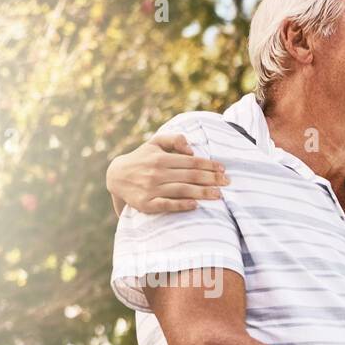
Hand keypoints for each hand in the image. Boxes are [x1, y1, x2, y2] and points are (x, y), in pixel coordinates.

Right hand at [106, 132, 228, 214]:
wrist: (115, 176)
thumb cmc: (142, 159)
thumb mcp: (154, 143)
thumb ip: (173, 139)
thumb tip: (191, 148)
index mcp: (161, 157)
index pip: (191, 162)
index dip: (209, 165)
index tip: (224, 169)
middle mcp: (156, 172)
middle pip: (190, 176)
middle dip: (211, 179)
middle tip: (228, 183)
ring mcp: (151, 188)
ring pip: (181, 190)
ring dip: (202, 193)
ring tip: (219, 195)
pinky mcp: (146, 204)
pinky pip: (166, 204)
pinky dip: (181, 205)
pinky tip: (195, 205)